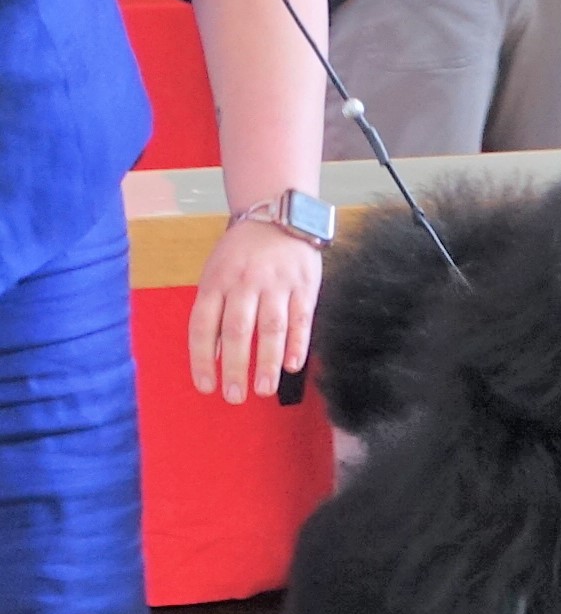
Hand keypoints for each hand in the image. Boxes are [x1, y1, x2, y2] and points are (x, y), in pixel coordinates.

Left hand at [190, 219, 321, 405]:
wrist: (279, 217)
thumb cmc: (243, 253)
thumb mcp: (217, 274)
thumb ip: (215, 311)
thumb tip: (214, 356)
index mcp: (216, 282)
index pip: (203, 325)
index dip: (203, 358)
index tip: (206, 387)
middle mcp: (244, 283)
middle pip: (236, 330)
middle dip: (235, 366)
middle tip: (234, 396)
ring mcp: (276, 284)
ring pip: (270, 327)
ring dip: (266, 361)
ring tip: (263, 389)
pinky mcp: (304, 286)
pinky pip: (301, 318)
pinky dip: (297, 343)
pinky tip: (293, 365)